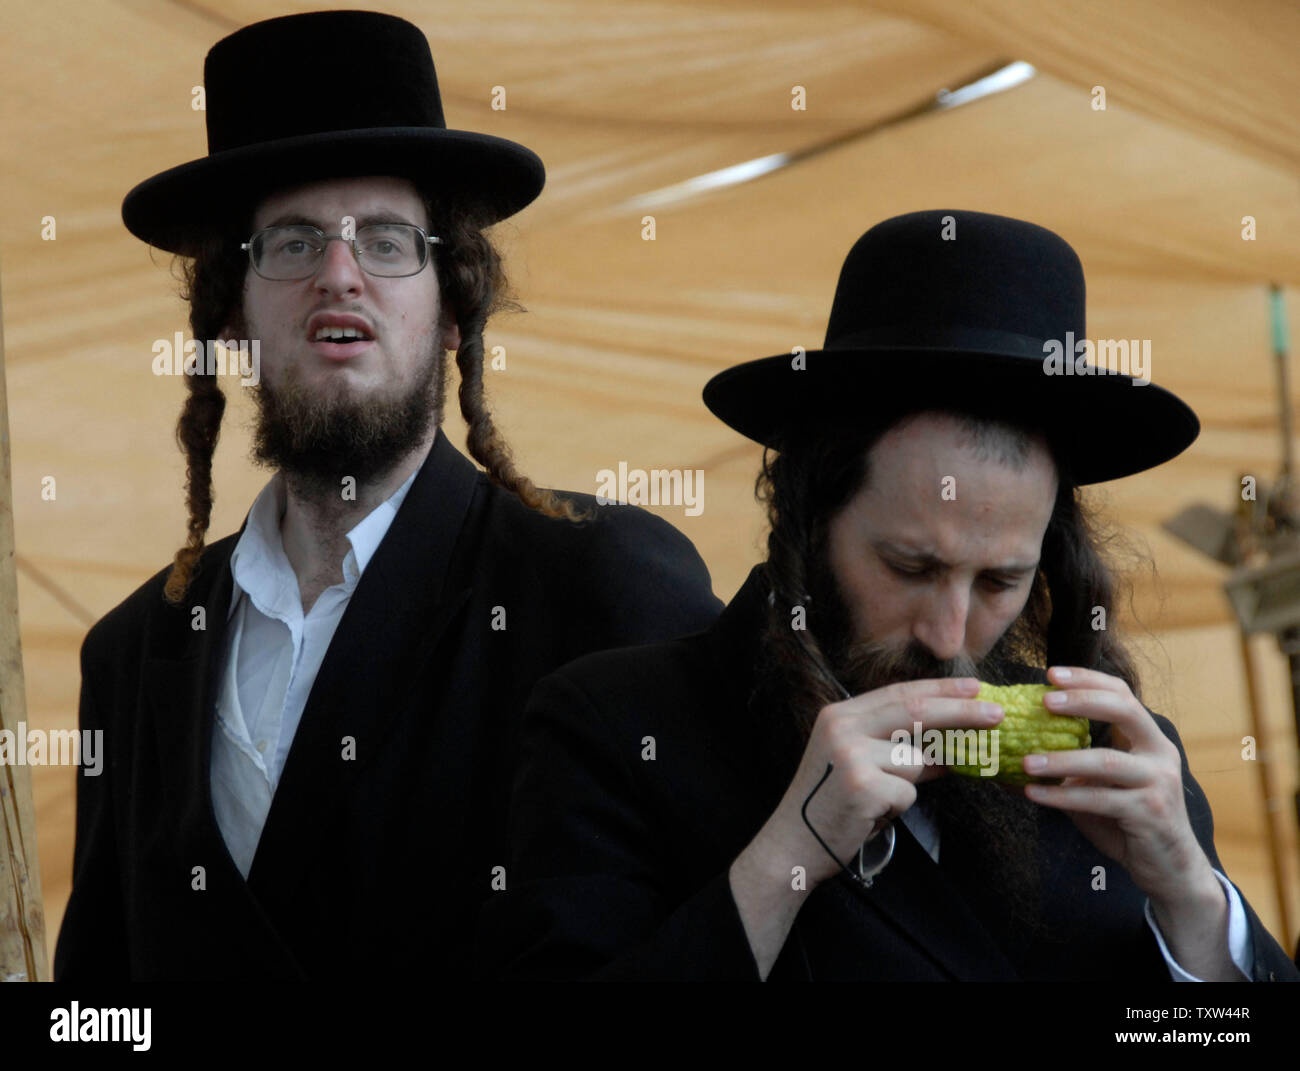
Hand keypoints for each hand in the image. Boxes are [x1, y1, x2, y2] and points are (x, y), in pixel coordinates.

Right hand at [761, 675, 1003, 886]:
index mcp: (840, 714)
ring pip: (916, 760)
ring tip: (877, 800)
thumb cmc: (832, 804)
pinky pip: (908, 792)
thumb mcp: (861, 765)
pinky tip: (871, 814)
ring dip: (909, 784)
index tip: (976, 688)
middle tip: (998, 714)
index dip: (940, 690)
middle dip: (962, 712)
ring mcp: (850, 754)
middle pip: (916, 711)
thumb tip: (953, 743)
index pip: (900, 693)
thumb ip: (901, 748)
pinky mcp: (862, 784)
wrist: (794, 844)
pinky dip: (898, 807)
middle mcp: (842, 727)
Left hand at [1018, 666, 1215, 903]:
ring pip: (1106, 762)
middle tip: (1045, 700)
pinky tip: (1035, 793)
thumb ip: (1069, 768)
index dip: (1088, 680)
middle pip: (1125, 711)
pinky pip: (1099, 799)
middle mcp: (1159, 753)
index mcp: (1148, 739)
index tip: (1051, 674)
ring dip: (1062, 760)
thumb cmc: (1128, 820)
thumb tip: (1013, 753)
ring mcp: (1158, 782)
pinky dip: (1063, 796)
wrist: (1168, 867)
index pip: (1122, 694)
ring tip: (1026, 761)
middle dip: (1083, 701)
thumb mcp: (1098, 787)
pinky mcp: (1149, 812)